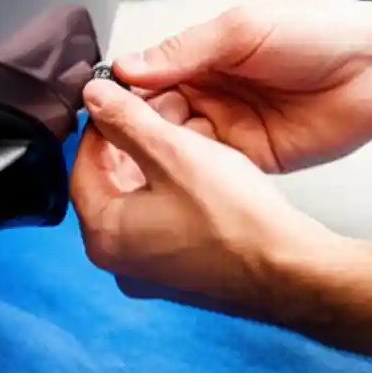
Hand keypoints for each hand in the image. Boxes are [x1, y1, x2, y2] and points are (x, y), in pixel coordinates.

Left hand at [70, 78, 354, 322]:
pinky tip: (196, 172)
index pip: (81, 170)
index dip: (98, 129)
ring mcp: (150, 275)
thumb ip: (127, 120)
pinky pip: (160, 225)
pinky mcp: (180, 276)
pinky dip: (169, 194)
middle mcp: (119, 264)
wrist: (289, 270)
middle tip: (148, 113)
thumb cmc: (235, 218)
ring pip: (136, 205)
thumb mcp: (174, 152)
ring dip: (150, 167)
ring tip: (178, 136)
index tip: (114, 103)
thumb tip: (93, 96)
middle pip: (108, 189)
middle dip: (126, 146)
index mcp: (104, 237)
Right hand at [114, 4, 371, 171]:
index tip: (99, 102)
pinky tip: (170, 173)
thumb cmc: (321, 34)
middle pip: (156, 114)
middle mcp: (213, 91)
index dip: (125, 90)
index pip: (150, 76)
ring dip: (155, 151)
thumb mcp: (241, 30)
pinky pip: (209, 168)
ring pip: (177, 143)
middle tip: (108, 139)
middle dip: (131, 126)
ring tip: (129, 160)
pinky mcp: (251, 158)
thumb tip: (131, 64)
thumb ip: (184, 50)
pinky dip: (188, 171)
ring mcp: (231, 126)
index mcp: (206, 54)